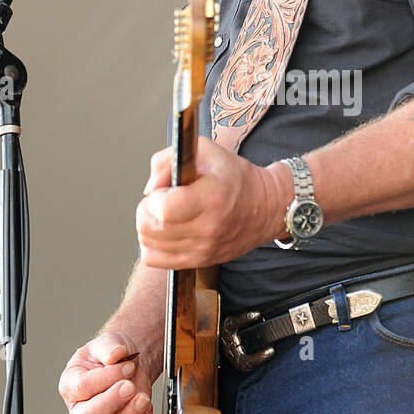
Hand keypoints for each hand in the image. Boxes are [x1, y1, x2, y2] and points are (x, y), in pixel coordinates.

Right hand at [58, 331, 152, 413]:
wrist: (127, 364)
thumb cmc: (111, 356)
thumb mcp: (107, 342)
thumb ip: (108, 346)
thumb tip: (115, 354)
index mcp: (70, 385)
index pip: (82, 387)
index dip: (105, 378)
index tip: (126, 366)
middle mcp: (81, 408)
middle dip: (112, 402)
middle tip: (130, 386)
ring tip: (143, 397)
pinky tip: (147, 407)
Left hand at [136, 137, 288, 268]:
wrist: (267, 207)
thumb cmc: (236, 177)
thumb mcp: (205, 151)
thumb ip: (168, 160)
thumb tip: (149, 189)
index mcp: (210, 197)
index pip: (162, 209)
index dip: (154, 197)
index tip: (164, 190)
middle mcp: (207, 228)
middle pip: (149, 228)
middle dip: (147, 210)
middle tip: (161, 201)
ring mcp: (203, 249)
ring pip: (148, 245)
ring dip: (149, 228)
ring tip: (166, 216)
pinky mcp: (199, 261)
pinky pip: (155, 260)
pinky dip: (153, 245)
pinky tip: (166, 232)